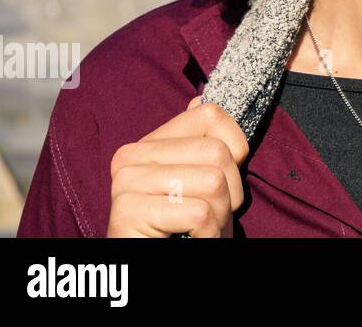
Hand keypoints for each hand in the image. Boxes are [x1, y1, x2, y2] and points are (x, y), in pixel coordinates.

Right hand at [106, 95, 249, 236]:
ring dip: (219, 215)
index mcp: (148, 145)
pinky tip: (190, 239)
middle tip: (210, 216)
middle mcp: (131, 157)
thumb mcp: (198, 182)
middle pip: (218, 152)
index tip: (226, 177)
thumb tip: (198, 98)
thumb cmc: (181, 229)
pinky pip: (199, 213)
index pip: (210, 114)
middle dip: (230, 192)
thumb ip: (198, 144)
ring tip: (200, 228)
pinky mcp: (128, 211)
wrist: (150, 262)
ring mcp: (126, 182)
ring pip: (213, 181)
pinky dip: (208, 233)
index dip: (235, 148)